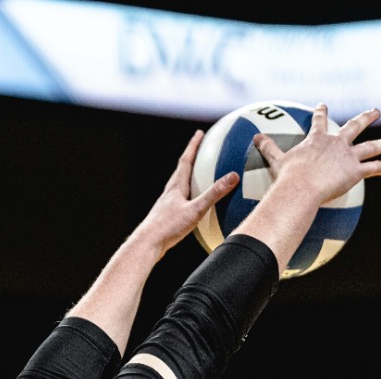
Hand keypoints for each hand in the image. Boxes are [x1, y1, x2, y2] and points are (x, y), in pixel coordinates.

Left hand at [129, 130, 237, 255]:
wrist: (147, 244)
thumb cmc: (169, 227)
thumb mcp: (195, 210)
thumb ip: (214, 194)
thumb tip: (233, 177)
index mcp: (176, 187)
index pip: (186, 161)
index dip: (193, 146)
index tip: (200, 133)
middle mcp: (170, 193)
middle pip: (181, 171)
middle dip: (191, 158)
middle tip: (200, 148)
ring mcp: (167, 205)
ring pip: (179, 186)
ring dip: (188, 177)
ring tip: (198, 174)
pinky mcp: (166, 217)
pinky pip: (180, 201)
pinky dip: (189, 197)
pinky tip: (194, 205)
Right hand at [255, 107, 380, 207]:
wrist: (301, 187)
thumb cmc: (288, 176)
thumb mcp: (276, 160)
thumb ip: (267, 148)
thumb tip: (254, 137)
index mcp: (318, 139)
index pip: (320, 121)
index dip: (321, 112)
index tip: (324, 105)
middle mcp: (337, 143)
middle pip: (355, 126)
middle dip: (366, 118)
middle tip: (375, 112)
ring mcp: (348, 156)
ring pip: (371, 147)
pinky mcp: (356, 171)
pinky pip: (376, 168)